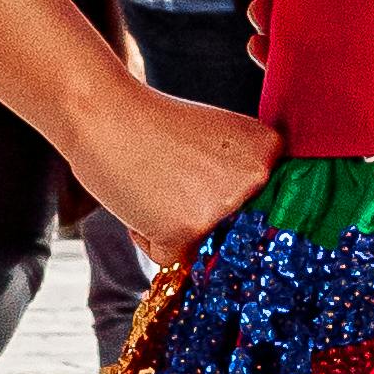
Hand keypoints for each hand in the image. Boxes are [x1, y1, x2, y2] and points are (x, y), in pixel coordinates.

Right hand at [74, 76, 282, 260]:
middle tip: (169, 175)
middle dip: (197, 216)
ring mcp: (223, 206)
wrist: (103, 112)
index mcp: (270, 151)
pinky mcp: (187, 231)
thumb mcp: (219, 140)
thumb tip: (250, 243)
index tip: (195, 170)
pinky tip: (139, 200)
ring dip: (172, 229)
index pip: (258, 210)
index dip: (218, 197)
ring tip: (153, 184)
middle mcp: (257, 179)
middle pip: (231, 233)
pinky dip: (148, 240)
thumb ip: (242, 178)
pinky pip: (172, 262)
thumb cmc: (152, 125)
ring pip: (202, 250)